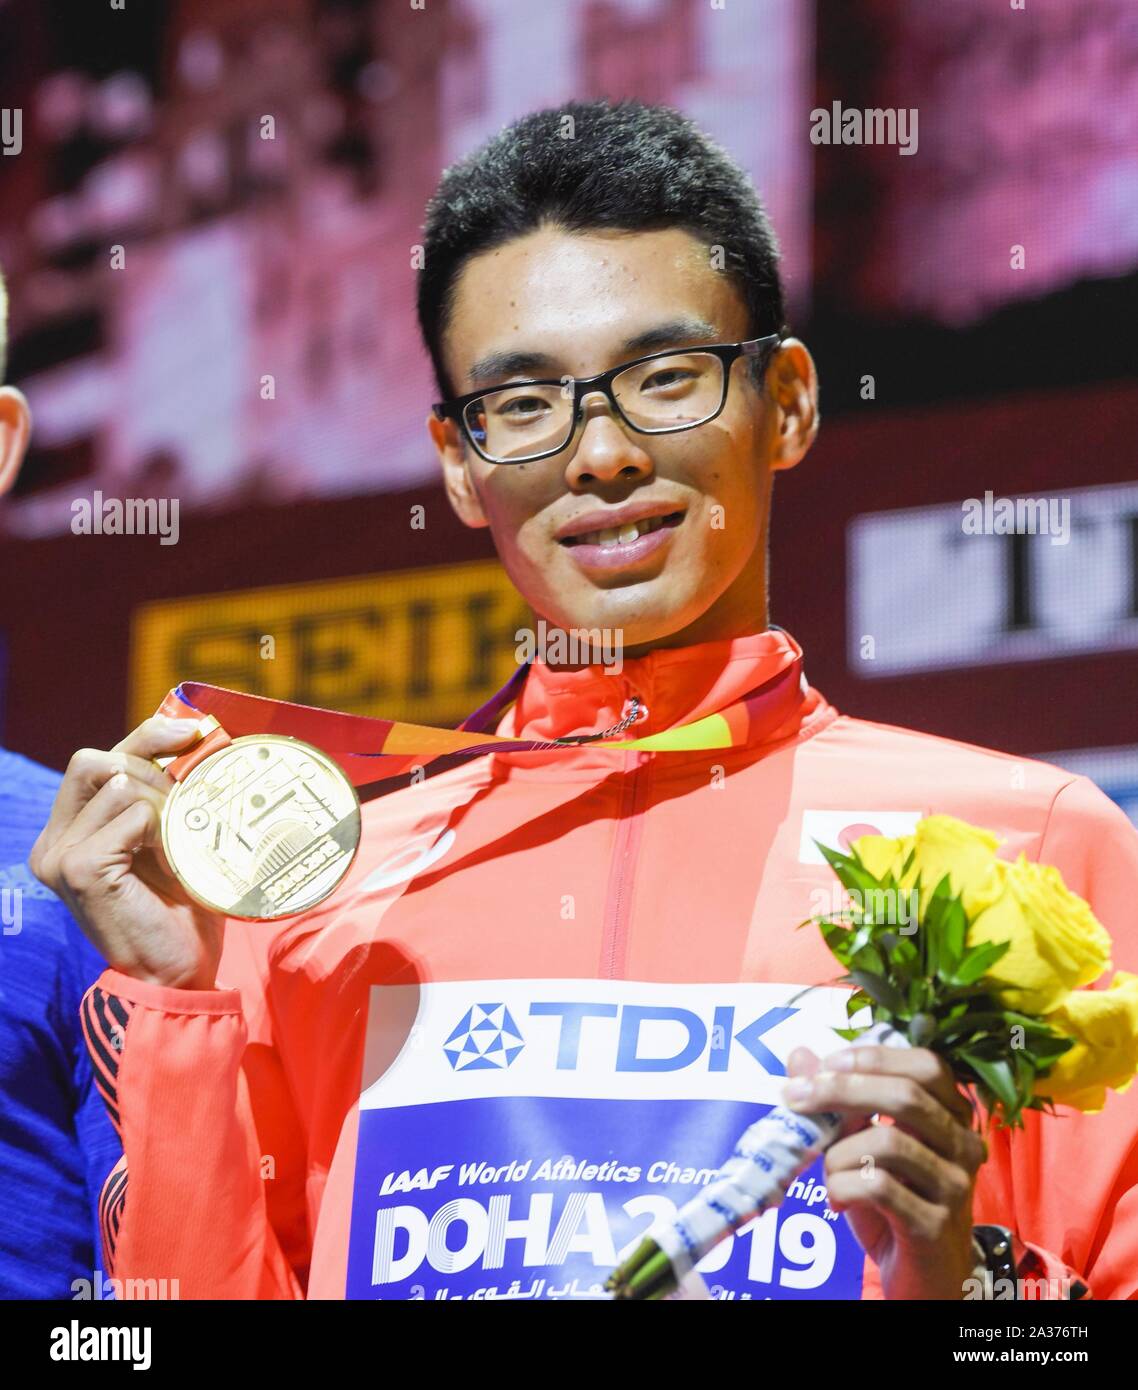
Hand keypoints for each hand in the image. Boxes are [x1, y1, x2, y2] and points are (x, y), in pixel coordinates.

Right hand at [30, 716, 226, 989]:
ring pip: (116, 783)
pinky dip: (160, 828)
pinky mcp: (79, 869)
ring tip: (180, 842)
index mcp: (71, 830)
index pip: (97, 759)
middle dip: (152, 768)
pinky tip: (171, 858)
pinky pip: (131, 816)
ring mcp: (60, 855)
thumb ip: (161, 796)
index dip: (144, 734)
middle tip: (188, 801)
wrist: (177, 973)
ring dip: (162, 803)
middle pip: (95, 760)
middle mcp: (55, 841)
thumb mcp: (168, 840)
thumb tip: (188, 734)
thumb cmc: (180, 910)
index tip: (190, 730)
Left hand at [782, 1043, 986, 1299]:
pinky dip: (843, 1187)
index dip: (875, 1058)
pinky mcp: (935, 1226)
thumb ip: (836, 1101)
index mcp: (952, 1116)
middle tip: (798, 1098)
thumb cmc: (893, 1203)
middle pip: (906, 1096)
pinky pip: (878, 1187)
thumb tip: (800, 1056)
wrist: (923, 1277)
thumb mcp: (861, 1145)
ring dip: (838, 1153)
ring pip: (888, 1142)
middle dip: (842, 1091)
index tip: (826, 1064)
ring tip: (828, 1172)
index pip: (926, 1066)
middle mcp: (963, 1145)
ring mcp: (955, 1186)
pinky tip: (836, 1200)